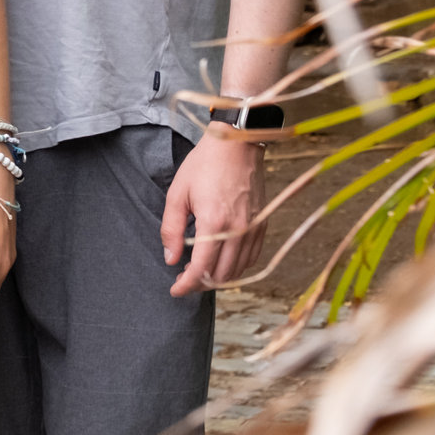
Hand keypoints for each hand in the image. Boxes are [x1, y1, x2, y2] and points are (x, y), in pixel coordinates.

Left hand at [163, 132, 262, 296]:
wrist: (237, 144)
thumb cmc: (204, 165)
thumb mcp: (178, 194)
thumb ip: (172, 230)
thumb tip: (171, 260)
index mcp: (215, 222)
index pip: (201, 269)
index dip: (186, 285)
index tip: (174, 290)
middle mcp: (238, 230)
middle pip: (221, 275)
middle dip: (201, 284)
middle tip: (184, 281)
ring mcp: (254, 228)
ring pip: (239, 270)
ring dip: (219, 278)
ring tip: (200, 272)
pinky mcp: (263, 224)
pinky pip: (252, 258)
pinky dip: (237, 267)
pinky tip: (222, 262)